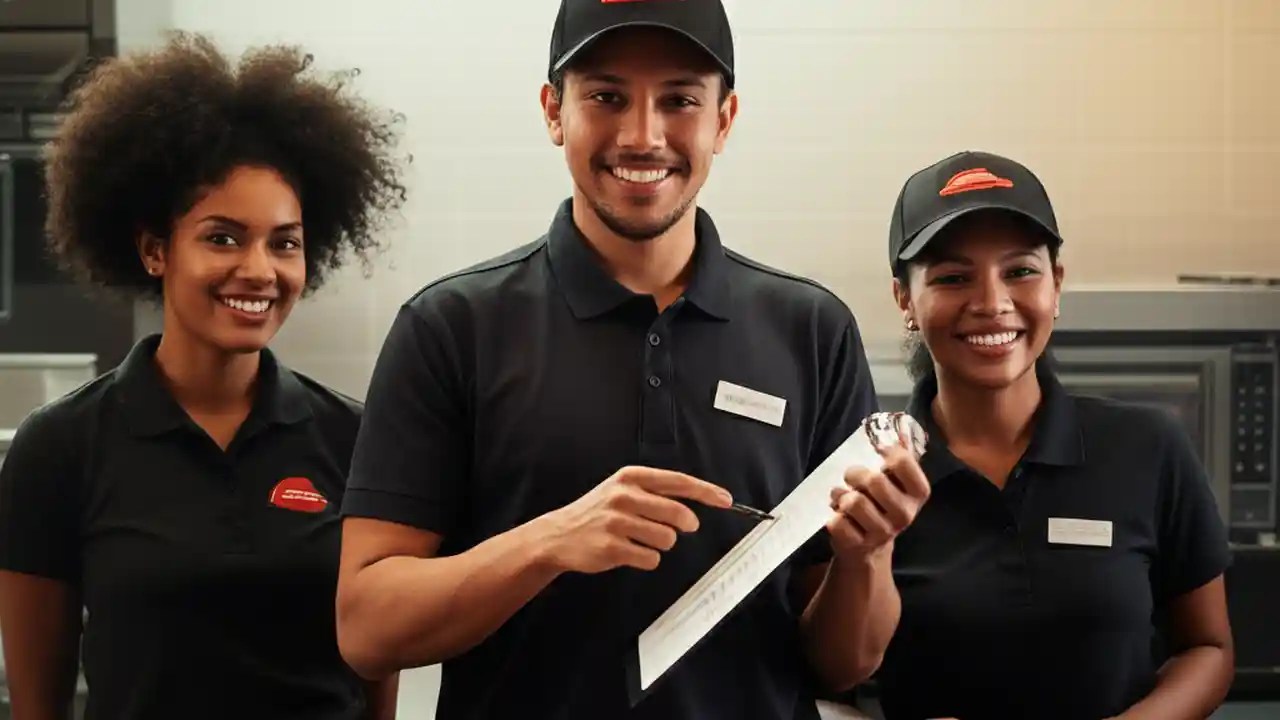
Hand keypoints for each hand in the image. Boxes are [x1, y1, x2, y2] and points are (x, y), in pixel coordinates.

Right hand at [537, 466, 732, 573]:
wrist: (559, 534)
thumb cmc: (598, 512)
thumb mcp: (622, 490)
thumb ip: (655, 493)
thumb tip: (695, 504)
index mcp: (630, 477)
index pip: (678, 482)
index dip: (705, 491)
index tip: (726, 500)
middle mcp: (623, 496)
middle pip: (677, 513)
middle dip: (686, 524)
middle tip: (684, 527)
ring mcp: (616, 522)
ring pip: (666, 538)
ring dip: (661, 544)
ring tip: (641, 539)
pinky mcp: (611, 547)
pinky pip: (650, 558)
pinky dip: (647, 559)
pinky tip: (630, 552)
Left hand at [827, 434, 930, 558]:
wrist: (870, 548)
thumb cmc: (881, 504)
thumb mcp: (896, 482)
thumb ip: (899, 456)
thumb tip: (898, 428)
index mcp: (918, 493)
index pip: (902, 462)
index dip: (885, 451)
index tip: (876, 452)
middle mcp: (905, 514)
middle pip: (874, 480)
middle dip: (855, 474)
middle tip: (851, 478)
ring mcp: (883, 532)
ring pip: (854, 501)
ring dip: (841, 495)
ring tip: (843, 498)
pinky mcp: (859, 545)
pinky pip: (837, 522)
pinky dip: (832, 515)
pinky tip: (838, 515)